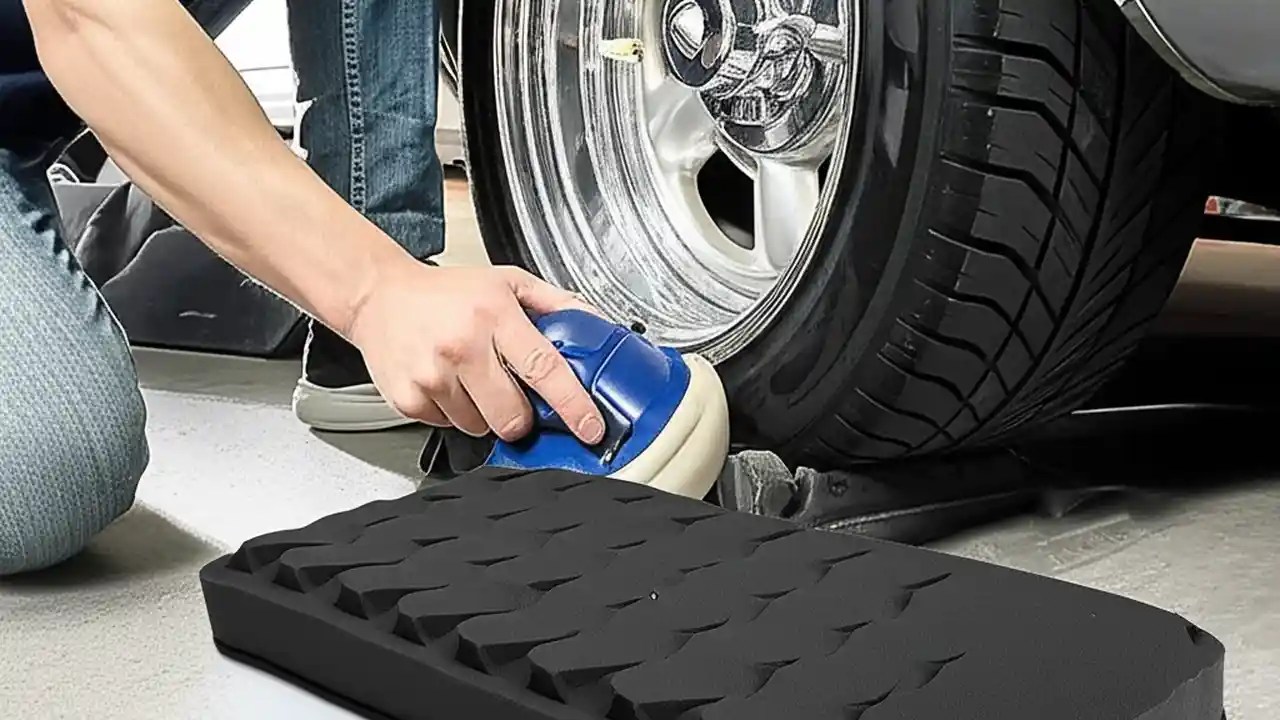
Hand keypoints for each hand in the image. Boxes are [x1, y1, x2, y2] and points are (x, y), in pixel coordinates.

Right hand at [345, 262, 605, 443]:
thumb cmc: (446, 292)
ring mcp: (432, 376)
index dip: (572, 405)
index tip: (590, 428)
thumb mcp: (507, 282)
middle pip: (513, 416)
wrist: (378, 296)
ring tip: (469, 378)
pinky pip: (449, 427)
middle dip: (521, 416)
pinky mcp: (409, 399)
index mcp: (494, 315)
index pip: (544, 369)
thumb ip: (555, 304)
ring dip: (484, 412)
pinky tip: (445, 383)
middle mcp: (462, 346)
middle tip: (510, 391)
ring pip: (481, 427)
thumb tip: (597, 327)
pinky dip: (454, 413)